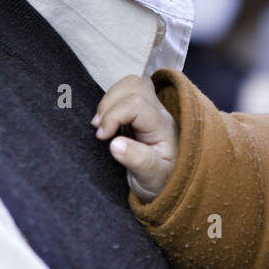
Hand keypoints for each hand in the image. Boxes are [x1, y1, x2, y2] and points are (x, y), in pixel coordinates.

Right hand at [92, 74, 178, 201]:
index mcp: (163, 127)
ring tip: (100, 124)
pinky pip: (125, 92)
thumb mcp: (153, 178)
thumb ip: (138, 160)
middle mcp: (158, 113)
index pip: (136, 105)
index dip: (113, 116)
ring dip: (109, 99)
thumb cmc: (162, 182)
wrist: (168, 185)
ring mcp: (150, 110)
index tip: (102, 137)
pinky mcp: (140, 112)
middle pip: (135, 85)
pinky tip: (104, 122)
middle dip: (109, 102)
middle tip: (100, 129)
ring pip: (130, 84)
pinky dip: (110, 102)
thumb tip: (115, 144)